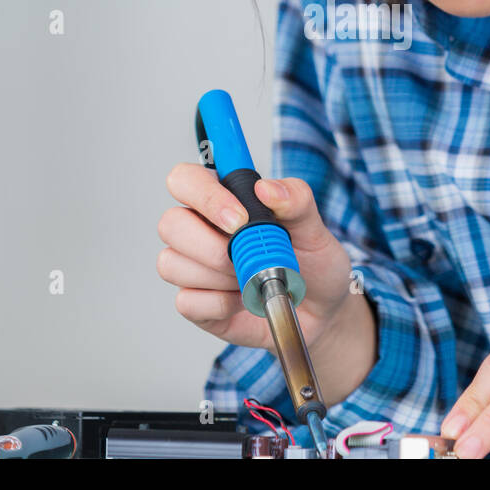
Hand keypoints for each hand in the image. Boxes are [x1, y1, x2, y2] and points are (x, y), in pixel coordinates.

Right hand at [158, 162, 355, 351]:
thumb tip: (267, 188)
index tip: (238, 218)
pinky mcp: (194, 302)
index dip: (204, 195)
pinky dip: (220, 304)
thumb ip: (296, 200)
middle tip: (245, 258)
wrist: (320, 310)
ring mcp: (193, 266)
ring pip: (171, 263)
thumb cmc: (311, 262)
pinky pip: (186, 301)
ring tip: (251, 280)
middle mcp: (199, 228)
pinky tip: (243, 301)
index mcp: (223, 198)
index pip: (185, 179)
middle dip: (210, 246)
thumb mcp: (314, 227)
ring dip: (219, 277)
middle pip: (169, 223)